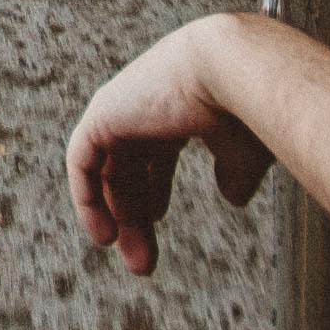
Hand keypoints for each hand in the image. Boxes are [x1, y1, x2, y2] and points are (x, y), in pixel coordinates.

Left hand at [66, 12, 276, 275]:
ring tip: (126, 255)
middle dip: (134, 216)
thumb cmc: (248, 105)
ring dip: (113, 216)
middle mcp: (144, 105)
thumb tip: (233, 198)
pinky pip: (81, 162)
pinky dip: (88, 198)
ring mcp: (121, 107)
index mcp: (176, 106)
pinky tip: (103, 233)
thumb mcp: (244, 148)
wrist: (232, 69)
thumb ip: (235, 171)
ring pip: (104, 171)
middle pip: (127, 169)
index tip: (158, 226)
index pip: (152, 156)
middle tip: (143, 261)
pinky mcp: (102, 113)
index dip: (152, 193)